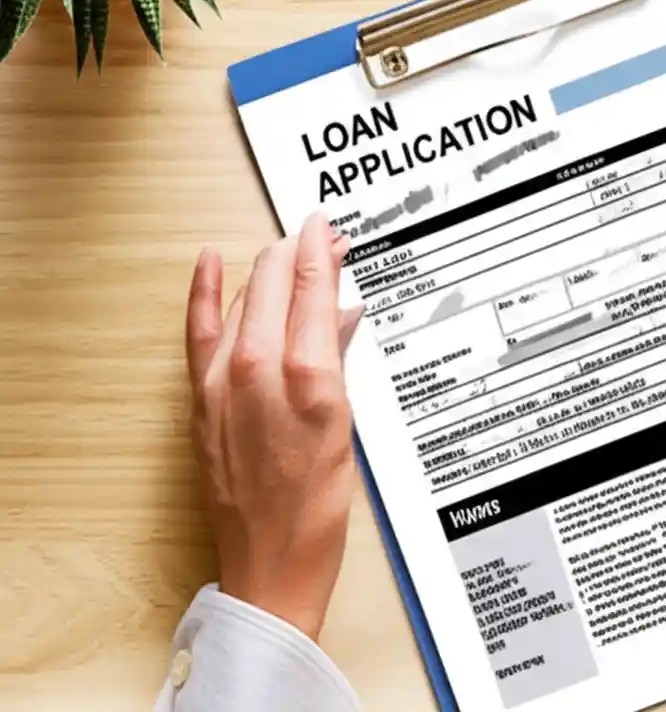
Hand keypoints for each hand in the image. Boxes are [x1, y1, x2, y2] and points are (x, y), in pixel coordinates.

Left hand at [184, 214, 363, 639]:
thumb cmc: (318, 506)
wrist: (273, 557)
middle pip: (275, 282)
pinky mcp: (202, 399)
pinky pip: (199, 329)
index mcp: (308, 376)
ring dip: (267, 269)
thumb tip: (343, 316)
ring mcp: (224, 382)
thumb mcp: (346, 424)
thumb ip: (339, 360)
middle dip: (299, 252)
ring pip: (244, 298)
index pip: (312, 286)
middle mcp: (259, 370)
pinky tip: (209, 263)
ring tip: (287, 252)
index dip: (321, 248)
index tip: (327, 226)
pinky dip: (204, 291)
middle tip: (322, 238)